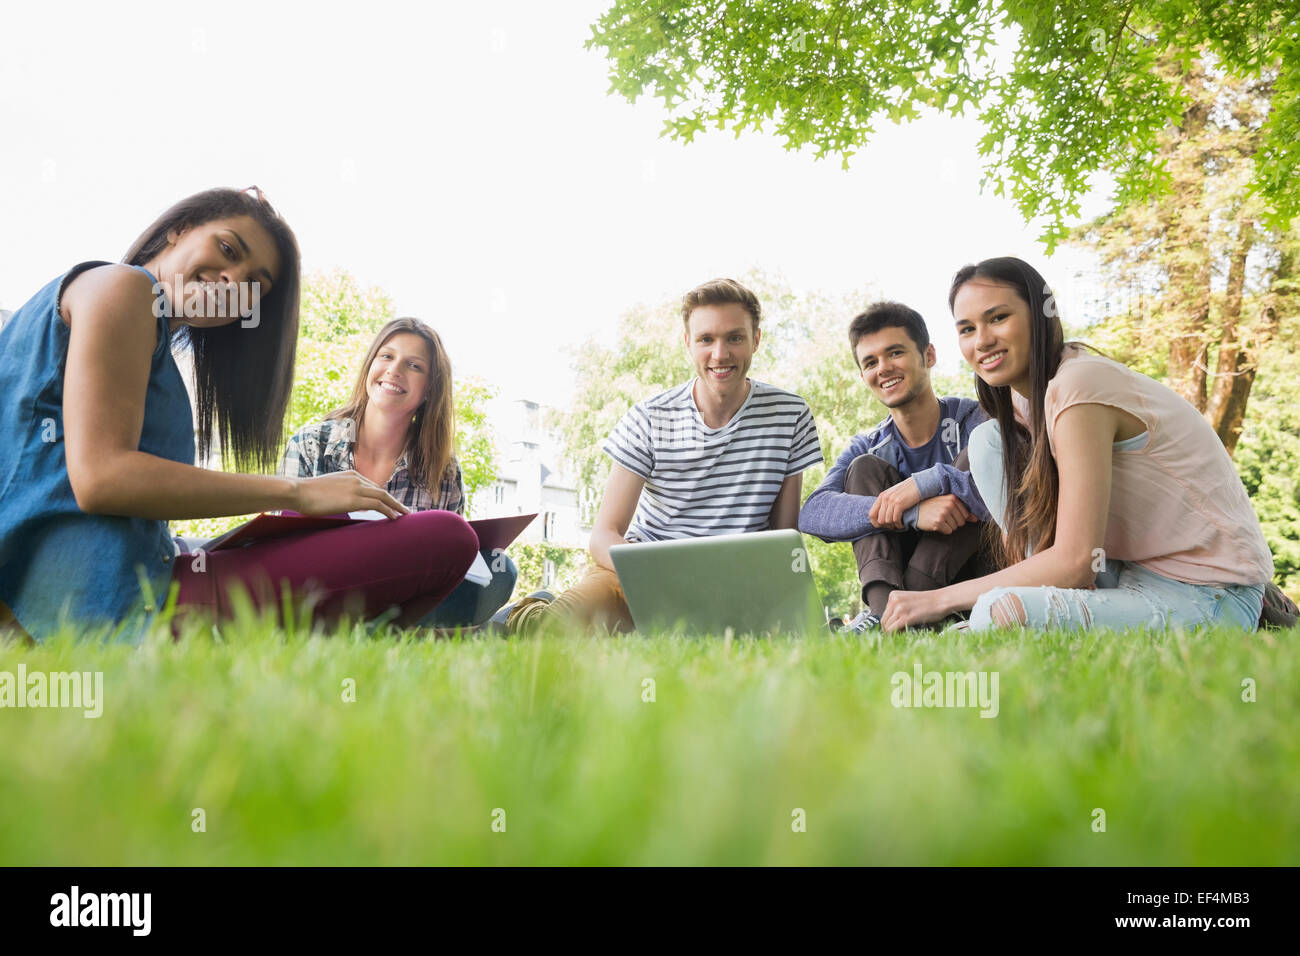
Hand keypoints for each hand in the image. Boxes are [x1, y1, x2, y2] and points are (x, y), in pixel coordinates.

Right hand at [292, 470, 409, 518]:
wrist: (297, 491)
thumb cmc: (305, 494)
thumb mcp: (326, 490)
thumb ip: (338, 494)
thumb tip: (341, 503)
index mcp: (349, 475)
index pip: (371, 486)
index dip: (382, 496)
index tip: (389, 504)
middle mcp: (356, 478)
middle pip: (381, 490)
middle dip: (393, 500)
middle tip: (403, 510)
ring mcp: (356, 487)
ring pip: (383, 496)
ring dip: (395, 506)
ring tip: (404, 515)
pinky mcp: (354, 499)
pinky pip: (378, 504)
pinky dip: (389, 510)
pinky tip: (395, 517)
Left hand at [869, 477, 920, 529]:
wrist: (918, 484)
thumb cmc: (907, 490)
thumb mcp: (893, 493)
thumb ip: (887, 501)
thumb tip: (882, 513)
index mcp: (882, 496)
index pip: (871, 514)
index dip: (875, 523)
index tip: (882, 526)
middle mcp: (885, 498)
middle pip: (880, 519)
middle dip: (886, 526)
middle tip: (892, 527)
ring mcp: (891, 501)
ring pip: (888, 520)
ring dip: (893, 525)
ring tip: (898, 525)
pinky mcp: (899, 504)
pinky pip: (895, 519)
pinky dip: (899, 524)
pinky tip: (902, 525)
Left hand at [880, 589, 949, 632]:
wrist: (942, 600)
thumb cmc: (928, 603)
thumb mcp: (908, 601)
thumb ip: (898, 608)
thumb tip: (891, 622)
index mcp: (893, 595)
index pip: (884, 613)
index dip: (889, 623)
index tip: (895, 628)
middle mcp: (894, 601)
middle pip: (884, 621)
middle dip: (889, 630)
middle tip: (897, 634)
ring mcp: (899, 609)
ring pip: (887, 627)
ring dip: (893, 633)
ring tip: (903, 633)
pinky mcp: (906, 617)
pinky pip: (893, 630)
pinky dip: (895, 635)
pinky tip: (903, 634)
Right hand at [916, 494, 976, 533]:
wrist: (914, 510)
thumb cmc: (931, 506)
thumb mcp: (946, 504)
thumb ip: (962, 510)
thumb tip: (976, 519)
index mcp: (953, 498)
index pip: (966, 514)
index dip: (958, 516)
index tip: (948, 513)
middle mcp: (949, 504)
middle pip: (961, 522)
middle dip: (953, 522)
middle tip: (941, 516)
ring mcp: (944, 513)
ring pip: (955, 527)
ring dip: (947, 526)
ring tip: (937, 519)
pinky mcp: (938, 522)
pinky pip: (948, 531)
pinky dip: (942, 530)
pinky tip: (935, 523)